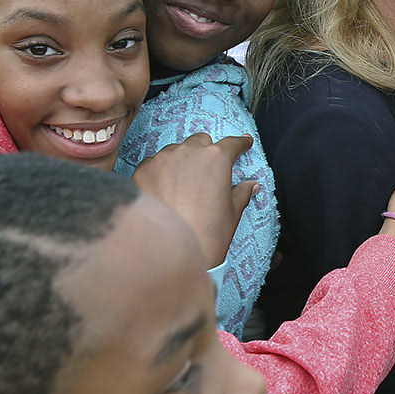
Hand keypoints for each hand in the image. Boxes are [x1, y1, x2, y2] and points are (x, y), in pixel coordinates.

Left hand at [132, 132, 255, 268]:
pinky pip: (154, 165)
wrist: (170, 252)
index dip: (240, 144)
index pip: (232, 143)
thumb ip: (242, 193)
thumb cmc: (207, 234)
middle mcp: (188, 152)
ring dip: (181, 163)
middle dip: (205, 152)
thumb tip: (251, 185)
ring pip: (175, 152)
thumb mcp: (232, 213)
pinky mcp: (142, 171)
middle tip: (207, 173)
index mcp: (216, 158)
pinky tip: (163, 194)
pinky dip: (160, 174)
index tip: (244, 143)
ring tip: (181, 188)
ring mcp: (162, 159)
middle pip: (200, 142)